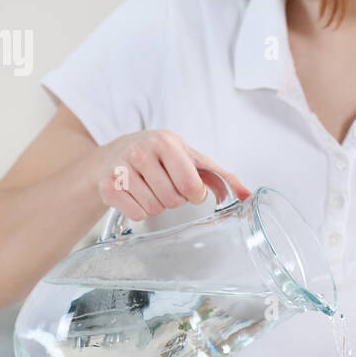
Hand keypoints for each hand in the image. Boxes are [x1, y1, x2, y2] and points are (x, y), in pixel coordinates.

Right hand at [97, 129, 250, 221]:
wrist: (117, 152)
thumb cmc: (162, 156)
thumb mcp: (192, 159)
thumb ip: (221, 177)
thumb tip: (248, 195)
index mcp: (166, 142)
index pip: (190, 185)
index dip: (194, 193)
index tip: (189, 186)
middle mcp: (140, 151)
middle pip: (173, 200)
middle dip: (175, 199)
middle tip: (166, 185)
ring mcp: (121, 169)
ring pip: (154, 208)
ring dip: (158, 205)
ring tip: (151, 188)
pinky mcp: (107, 186)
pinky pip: (136, 214)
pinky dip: (140, 210)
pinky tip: (136, 194)